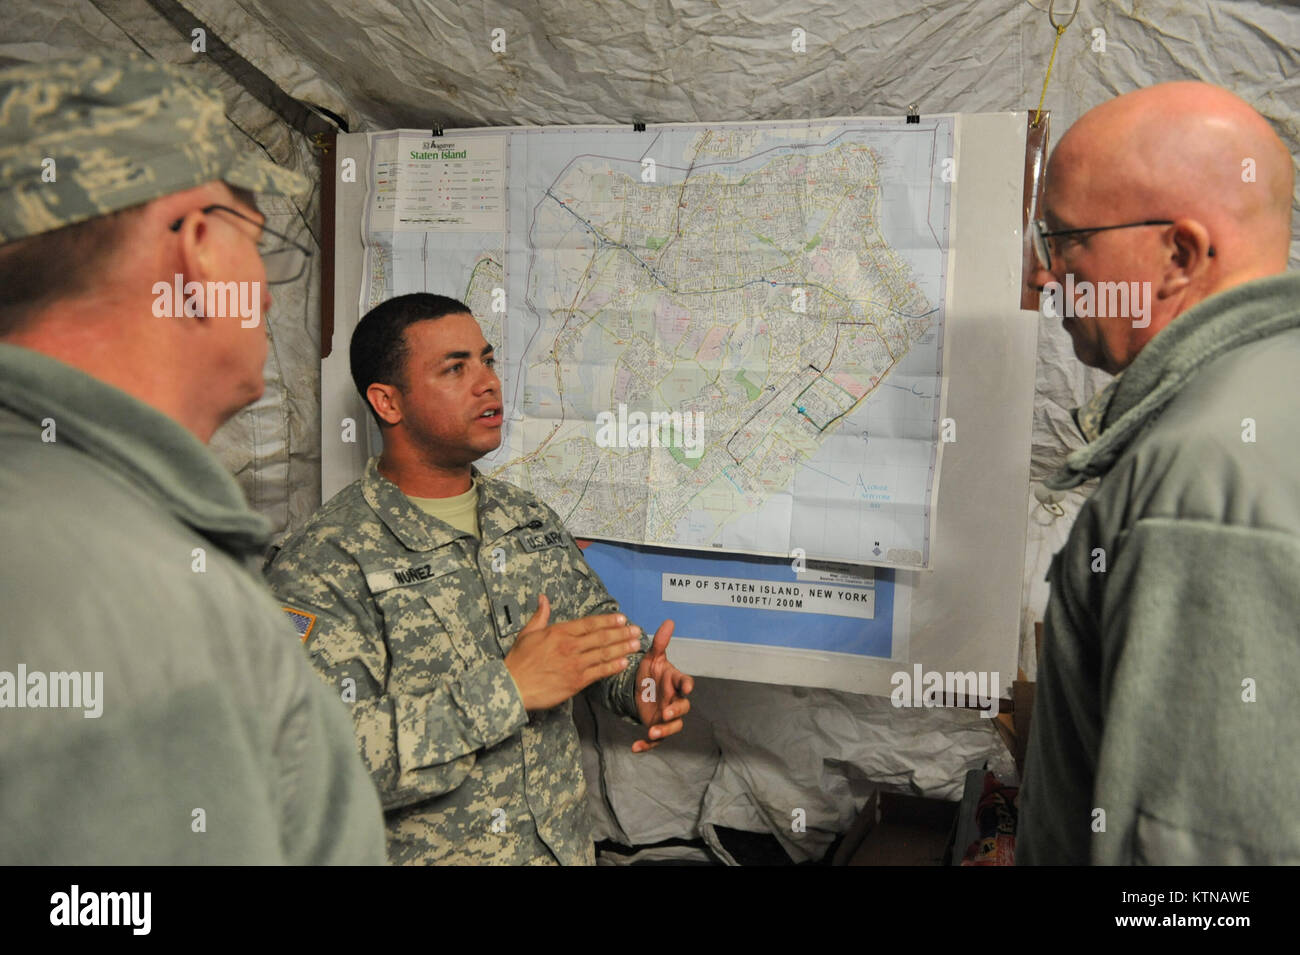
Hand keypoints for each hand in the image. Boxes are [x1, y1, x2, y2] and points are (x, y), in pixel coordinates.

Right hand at [504, 594, 642, 710]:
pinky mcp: (576, 681)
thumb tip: (543, 598)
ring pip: (603, 654)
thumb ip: (540, 615)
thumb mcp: (527, 633)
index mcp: (559, 632)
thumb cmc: (519, 660)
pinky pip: (599, 672)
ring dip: (622, 648)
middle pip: (601, 637)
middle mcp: (570, 646)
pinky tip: (624, 663)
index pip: (589, 623)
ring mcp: (574, 664)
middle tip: (637, 630)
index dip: (608, 621)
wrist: (513, 687)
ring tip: (636, 644)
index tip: (622, 619)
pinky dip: (612, 667)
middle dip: (622, 633)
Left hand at [632, 619, 693, 752]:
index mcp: (674, 682)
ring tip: (652, 732)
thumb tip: (668, 621)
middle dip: (675, 712)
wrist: (639, 690)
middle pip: (682, 708)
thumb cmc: (650, 673)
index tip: (685, 688)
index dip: (686, 686)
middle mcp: (674, 700)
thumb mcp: (652, 658)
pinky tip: (635, 748)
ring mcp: (667, 716)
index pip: (685, 683)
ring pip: (672, 727)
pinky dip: (646, 746)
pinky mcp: (656, 727)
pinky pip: (655, 741)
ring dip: (664, 730)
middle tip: (665, 713)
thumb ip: (660, 643)